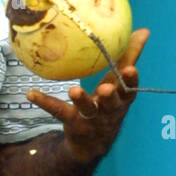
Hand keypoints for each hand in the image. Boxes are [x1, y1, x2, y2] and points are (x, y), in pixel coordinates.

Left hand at [26, 28, 149, 163]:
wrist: (93, 144)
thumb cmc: (110, 103)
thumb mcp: (120, 83)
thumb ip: (130, 57)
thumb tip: (144, 31)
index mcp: (122, 100)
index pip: (130, 90)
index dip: (131, 81)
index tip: (131, 69)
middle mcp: (108, 110)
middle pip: (111, 104)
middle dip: (110, 96)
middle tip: (106, 88)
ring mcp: (90, 118)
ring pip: (87, 109)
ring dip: (81, 100)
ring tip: (74, 90)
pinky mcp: (72, 121)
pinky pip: (57, 110)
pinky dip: (45, 102)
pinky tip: (31, 94)